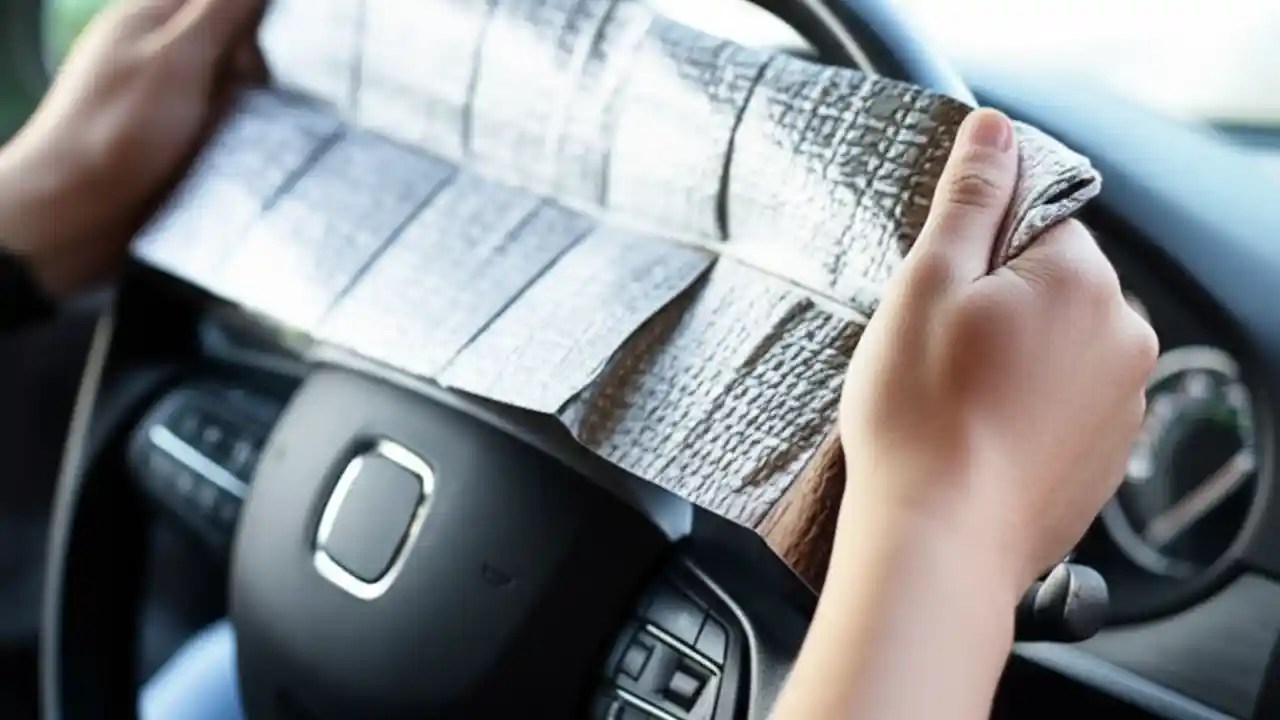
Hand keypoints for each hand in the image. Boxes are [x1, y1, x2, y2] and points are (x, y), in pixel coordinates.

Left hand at [0, 0, 263, 296]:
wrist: (74, 213)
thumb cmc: (118, 131)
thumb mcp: (178, 59)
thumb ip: (221, 11)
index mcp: (148, 18)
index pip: (221, 0)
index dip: (251, 24)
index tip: (258, 59)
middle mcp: (153, 53)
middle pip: (229, 43)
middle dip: (250, 70)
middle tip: (242, 99)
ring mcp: (159, 97)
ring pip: (227, 87)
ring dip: (242, 108)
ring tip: (230, 132)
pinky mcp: (167, 138)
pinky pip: (216, 125)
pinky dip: (228, 136)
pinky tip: (224, 153)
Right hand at [772, 109, 1157, 719]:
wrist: (937, 542)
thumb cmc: (919, 418)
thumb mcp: (927, 285)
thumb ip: (969, 198)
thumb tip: (995, 129)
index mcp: (1083, 281)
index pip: (1039, 214)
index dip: (975, 244)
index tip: (937, 288)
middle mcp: (1123, 335)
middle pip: (1052, 277)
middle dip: (995, 296)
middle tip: (933, 347)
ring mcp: (1122, 402)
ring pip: (1057, 341)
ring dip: (1010, 351)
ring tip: (951, 398)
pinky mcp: (1107, 453)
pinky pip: (1064, 398)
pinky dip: (1025, 403)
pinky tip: (976, 432)